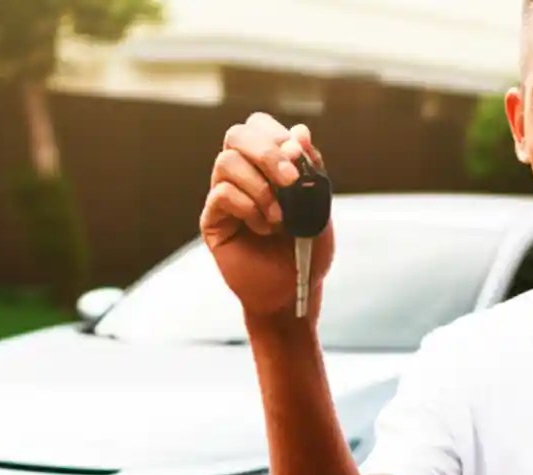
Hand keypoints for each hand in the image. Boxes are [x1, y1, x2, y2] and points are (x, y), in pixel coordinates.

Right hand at [200, 112, 334, 321]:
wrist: (295, 291)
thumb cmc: (307, 250)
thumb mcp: (319, 206)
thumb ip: (310, 168)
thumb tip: (299, 132)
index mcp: (268, 165)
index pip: (259, 126)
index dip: (276, 134)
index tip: (298, 159)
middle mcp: (243, 175)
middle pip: (237, 135)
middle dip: (266, 152)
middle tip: (290, 181)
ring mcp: (225, 196)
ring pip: (226, 162)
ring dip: (260, 187)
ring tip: (279, 217)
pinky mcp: (213, 220)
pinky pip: (221, 194)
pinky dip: (248, 207)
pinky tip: (263, 228)